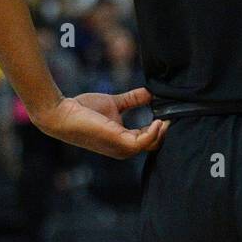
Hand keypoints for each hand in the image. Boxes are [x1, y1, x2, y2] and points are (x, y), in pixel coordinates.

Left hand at [32, 87, 167, 159]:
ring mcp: (121, 148)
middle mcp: (123, 149)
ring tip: (171, 115)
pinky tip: (160, 119)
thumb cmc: (83, 109)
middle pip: (154, 144)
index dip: (161, 127)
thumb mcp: (114, 103)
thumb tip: (151, 92)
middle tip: (178, 113)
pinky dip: (155, 131)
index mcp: (123, 141)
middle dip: (167, 131)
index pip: (149, 138)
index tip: (172, 111)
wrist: (63, 112)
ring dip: (164, 131)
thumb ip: (133, 100)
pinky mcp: (119, 142)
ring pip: (152, 144)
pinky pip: (145, 141)